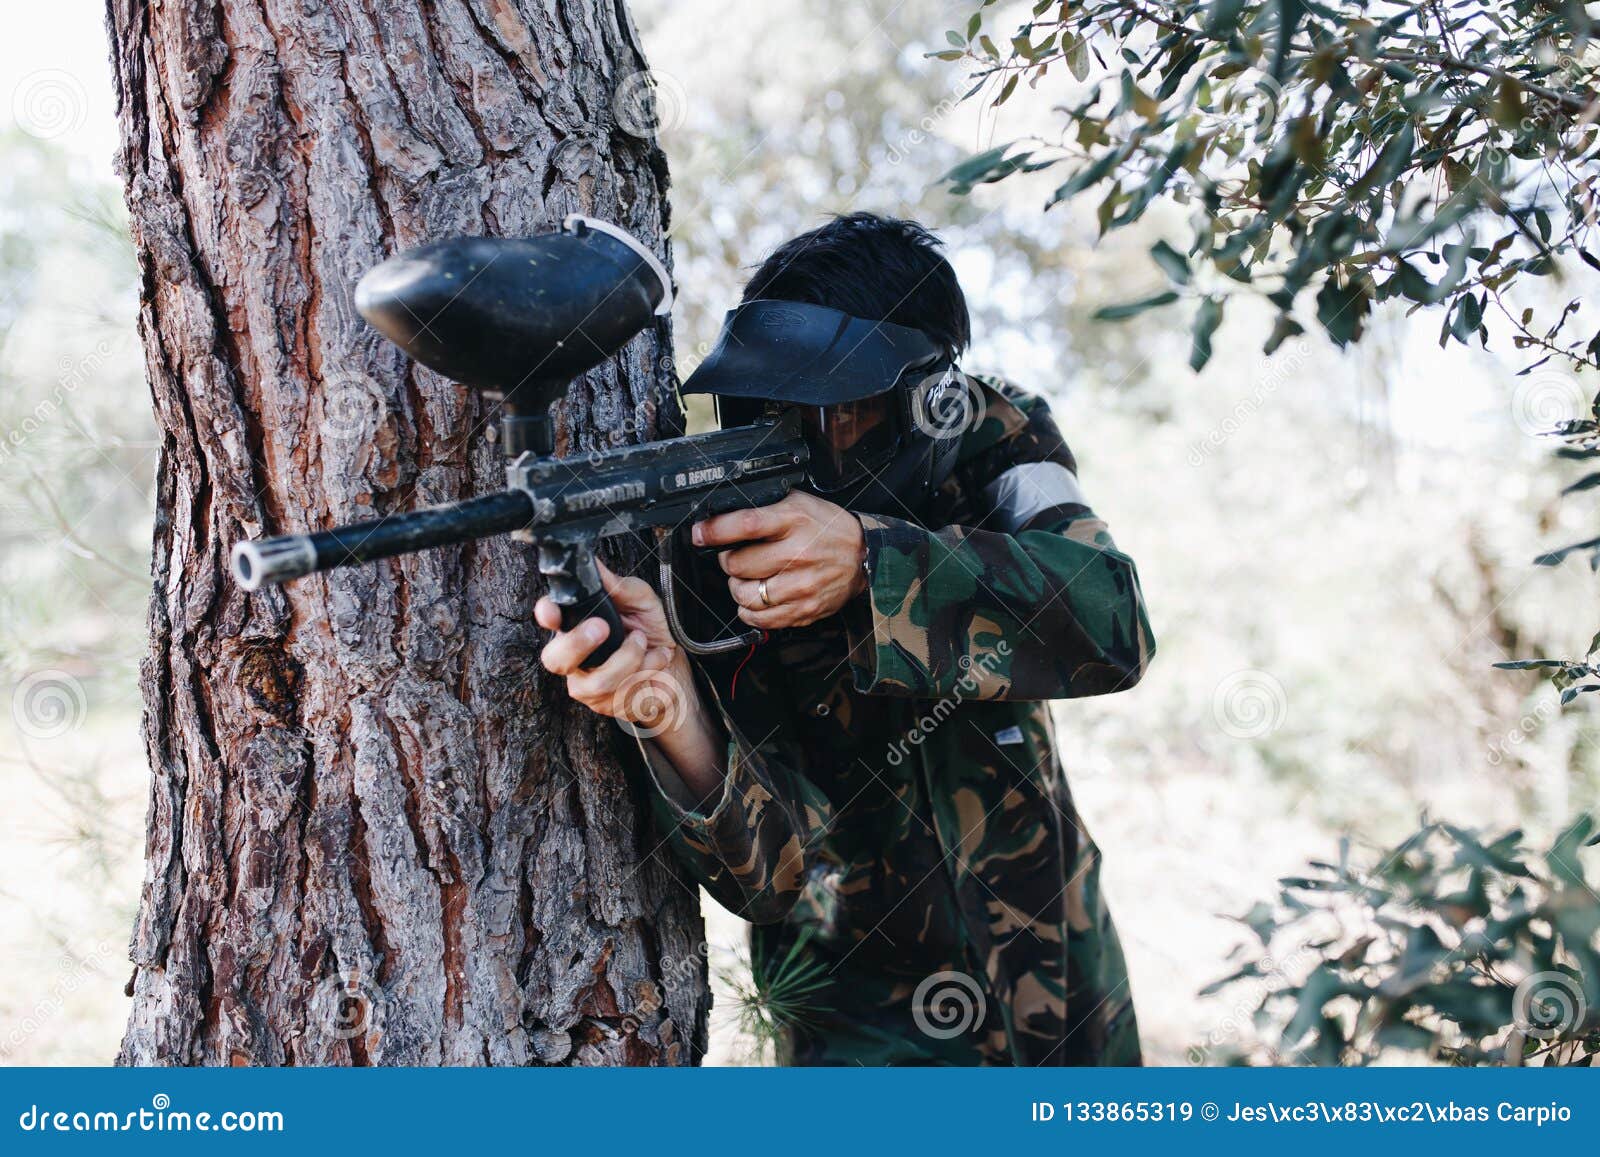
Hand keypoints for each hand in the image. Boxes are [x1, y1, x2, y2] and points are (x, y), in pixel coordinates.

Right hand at [536, 561, 724, 800]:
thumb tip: (596, 564)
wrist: (675, 671)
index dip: (545, 614)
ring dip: (631, 657)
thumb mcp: (643, 602)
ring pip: (599, 681)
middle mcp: (575, 659)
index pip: (550, 620)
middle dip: (577, 643)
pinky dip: (648, 671)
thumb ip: (620, 586)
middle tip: (603, 628)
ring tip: (646, 642)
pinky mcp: (607, 707)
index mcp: (577, 626)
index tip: (551, 609)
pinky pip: (623, 694)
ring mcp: (588, 686)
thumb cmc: (652, 632)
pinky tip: (657, 660)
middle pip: (555, 659)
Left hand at [693, 491, 867, 629]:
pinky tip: (757, 597)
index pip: (745, 525)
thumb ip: (766, 507)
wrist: (863, 557)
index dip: (715, 531)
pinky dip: (749, 610)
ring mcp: (800, 586)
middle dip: (728, 561)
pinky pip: (760, 618)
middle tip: (736, 557)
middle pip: (738, 564)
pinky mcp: (803, 610)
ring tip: (747, 579)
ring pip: (744, 595)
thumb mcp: (800, 503)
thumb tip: (725, 515)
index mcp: (793, 521)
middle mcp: (796, 554)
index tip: (700, 534)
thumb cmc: (828, 528)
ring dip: (737, 587)